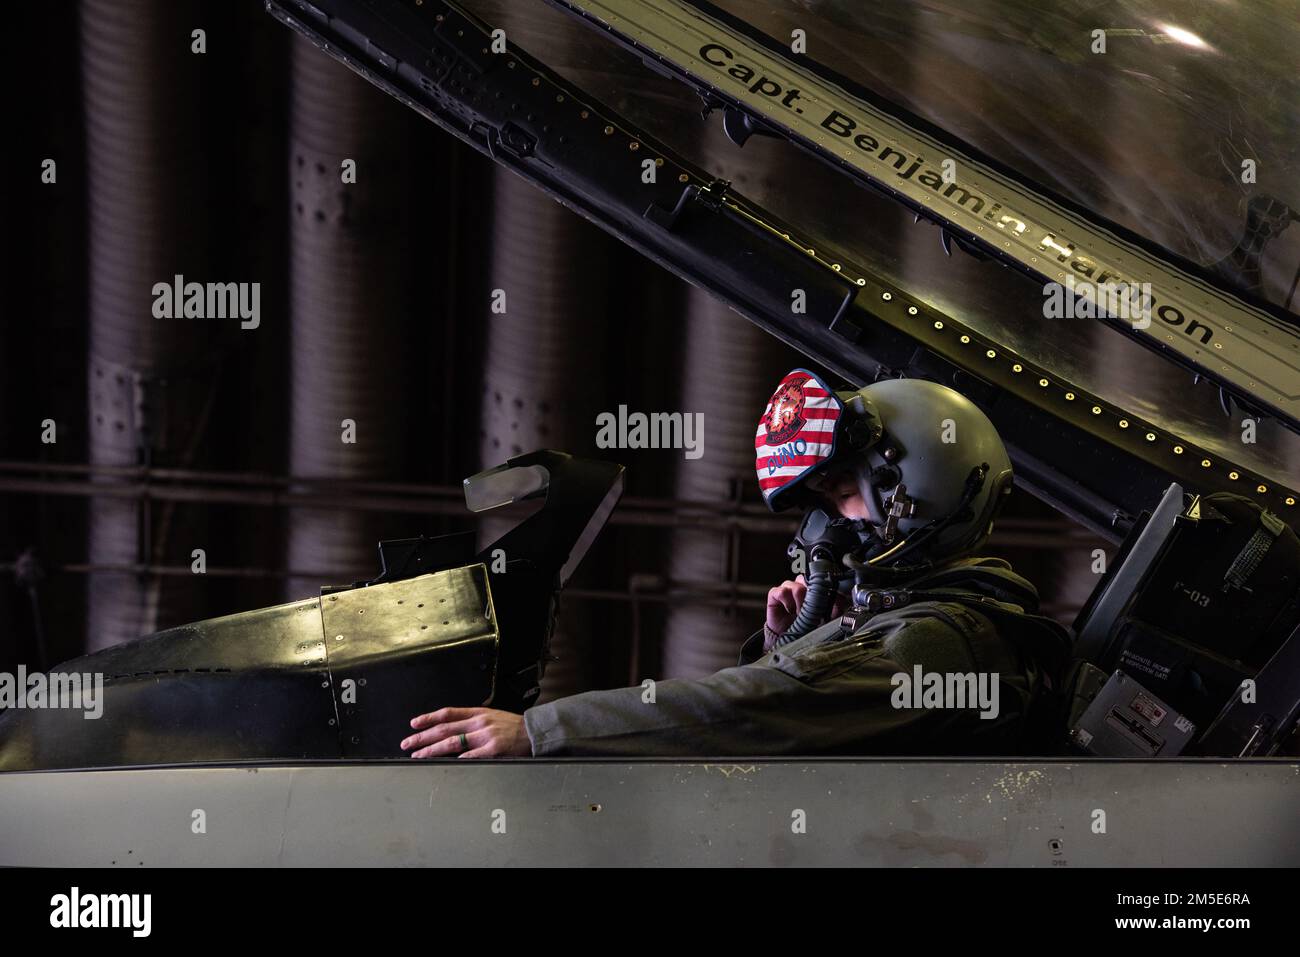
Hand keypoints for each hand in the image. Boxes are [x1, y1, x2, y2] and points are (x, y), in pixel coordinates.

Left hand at [401, 707, 531, 758]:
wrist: (533, 731)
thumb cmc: (512, 726)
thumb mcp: (491, 716)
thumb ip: (472, 721)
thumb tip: (451, 728)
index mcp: (477, 713)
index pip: (448, 713)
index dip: (429, 718)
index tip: (414, 724)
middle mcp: (478, 723)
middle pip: (444, 729)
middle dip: (423, 737)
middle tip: (408, 744)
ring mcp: (485, 736)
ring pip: (452, 742)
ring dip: (433, 750)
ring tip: (419, 755)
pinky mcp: (493, 749)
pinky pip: (472, 754)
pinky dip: (459, 758)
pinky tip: (446, 762)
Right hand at [764, 577, 848, 651]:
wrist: (790, 641)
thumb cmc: (807, 628)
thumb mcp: (826, 619)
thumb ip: (836, 607)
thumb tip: (841, 597)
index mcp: (813, 590)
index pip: (818, 579)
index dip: (821, 587)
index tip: (824, 599)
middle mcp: (800, 587)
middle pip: (807, 579)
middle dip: (811, 595)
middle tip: (812, 609)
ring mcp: (787, 590)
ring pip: (796, 585)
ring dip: (799, 600)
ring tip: (800, 613)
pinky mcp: (775, 595)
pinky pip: (781, 591)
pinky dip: (786, 601)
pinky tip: (790, 610)